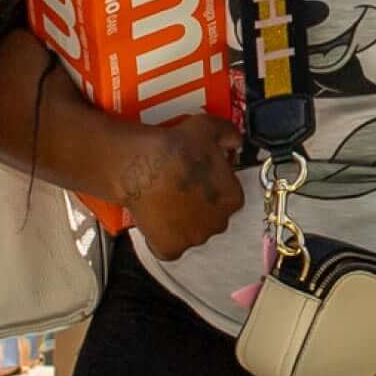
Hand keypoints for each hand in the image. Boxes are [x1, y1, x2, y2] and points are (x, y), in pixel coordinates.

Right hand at [110, 111, 248, 255]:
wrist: (141, 167)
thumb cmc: (174, 150)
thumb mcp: (209, 127)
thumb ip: (228, 134)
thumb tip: (235, 139)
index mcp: (232, 198)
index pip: (229, 195)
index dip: (213, 185)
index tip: (200, 178)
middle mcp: (217, 223)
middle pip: (212, 216)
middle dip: (200, 205)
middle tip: (182, 189)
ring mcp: (192, 238)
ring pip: (191, 232)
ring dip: (183, 221)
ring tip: (166, 201)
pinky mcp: (169, 248)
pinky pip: (169, 247)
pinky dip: (164, 238)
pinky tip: (157, 221)